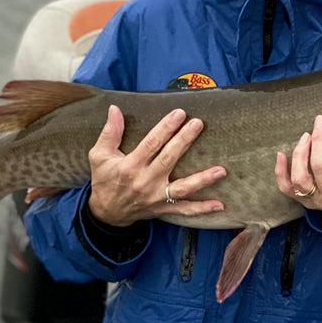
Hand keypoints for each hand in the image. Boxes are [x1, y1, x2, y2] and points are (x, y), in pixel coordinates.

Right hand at [86, 105, 226, 226]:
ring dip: (203, 180)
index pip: (151, 144)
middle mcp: (144, 182)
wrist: (106, 214)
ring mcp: (156, 197)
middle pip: (168, 159)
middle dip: (184, 141)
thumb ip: (110, 132)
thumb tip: (114, 108)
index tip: (180, 113)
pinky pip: (185, 210)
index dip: (166, 128)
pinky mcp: (163, 208)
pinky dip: (202, 208)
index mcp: (130, 166)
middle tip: (198, 124)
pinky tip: (220, 204)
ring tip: (221, 170)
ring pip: (182, 188)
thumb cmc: (104, 180)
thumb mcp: (99, 155)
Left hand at [275, 115, 321, 212]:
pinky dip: (280, 172)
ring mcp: (315, 202)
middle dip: (319, 140)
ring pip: (300, 179)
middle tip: (320, 121)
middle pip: (320, 167)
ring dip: (300, 153)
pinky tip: (280, 154)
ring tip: (306, 135)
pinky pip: (286, 189)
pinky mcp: (304, 202)